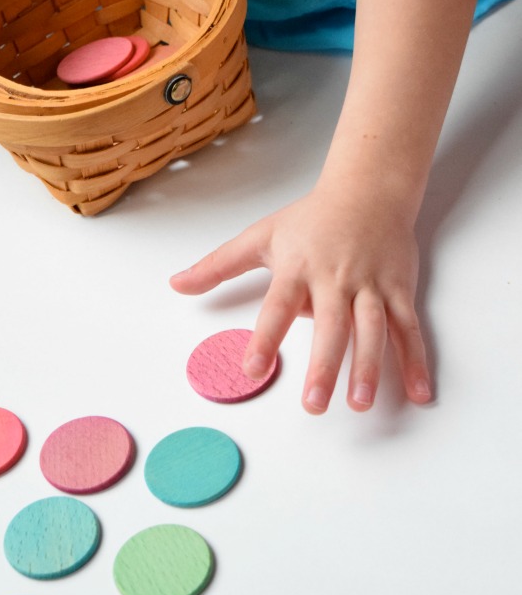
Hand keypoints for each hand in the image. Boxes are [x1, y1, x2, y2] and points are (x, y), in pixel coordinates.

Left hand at [170, 186, 431, 413]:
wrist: (368, 189)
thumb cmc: (310, 218)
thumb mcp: (259, 236)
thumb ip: (218, 265)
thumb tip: (176, 284)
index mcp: (298, 267)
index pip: (277, 306)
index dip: (265, 337)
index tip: (252, 369)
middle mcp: (335, 278)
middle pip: (330, 325)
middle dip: (323, 365)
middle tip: (313, 404)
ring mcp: (370, 285)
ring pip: (372, 329)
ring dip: (368, 366)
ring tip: (360, 403)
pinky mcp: (399, 289)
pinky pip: (409, 328)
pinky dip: (416, 360)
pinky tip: (419, 392)